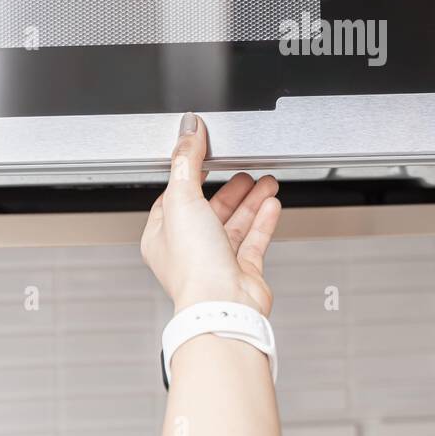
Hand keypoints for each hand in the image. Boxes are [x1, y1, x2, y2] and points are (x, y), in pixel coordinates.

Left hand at [140, 113, 281, 315]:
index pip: (176, 197)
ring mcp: (216, 262)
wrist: (223, 306)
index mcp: (162, 236)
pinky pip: (254, 240)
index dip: (192, 176)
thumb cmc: (195, 266)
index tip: (207, 156)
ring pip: (234, 223)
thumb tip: (188, 128)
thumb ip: (186, 160)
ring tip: (266, 181)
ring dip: (251, 200)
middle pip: (210, 209)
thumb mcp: (183, 199)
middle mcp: (188, 250)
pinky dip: (263, 220)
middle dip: (230, 187)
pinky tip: (272, 204)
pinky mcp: (242, 272)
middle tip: (245, 169)